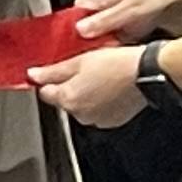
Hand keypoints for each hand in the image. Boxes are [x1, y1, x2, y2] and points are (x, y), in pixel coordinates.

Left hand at [28, 44, 147, 129]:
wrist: (149, 73)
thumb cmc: (117, 64)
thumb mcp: (79, 60)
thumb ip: (52, 71)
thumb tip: (32, 75)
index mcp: (68, 99)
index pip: (45, 93)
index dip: (49, 80)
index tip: (54, 71)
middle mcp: (81, 114)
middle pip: (64, 101)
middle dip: (69, 87)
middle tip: (83, 69)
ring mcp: (98, 120)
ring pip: (82, 106)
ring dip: (86, 95)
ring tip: (99, 77)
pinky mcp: (113, 121)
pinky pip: (99, 112)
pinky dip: (100, 102)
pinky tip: (110, 87)